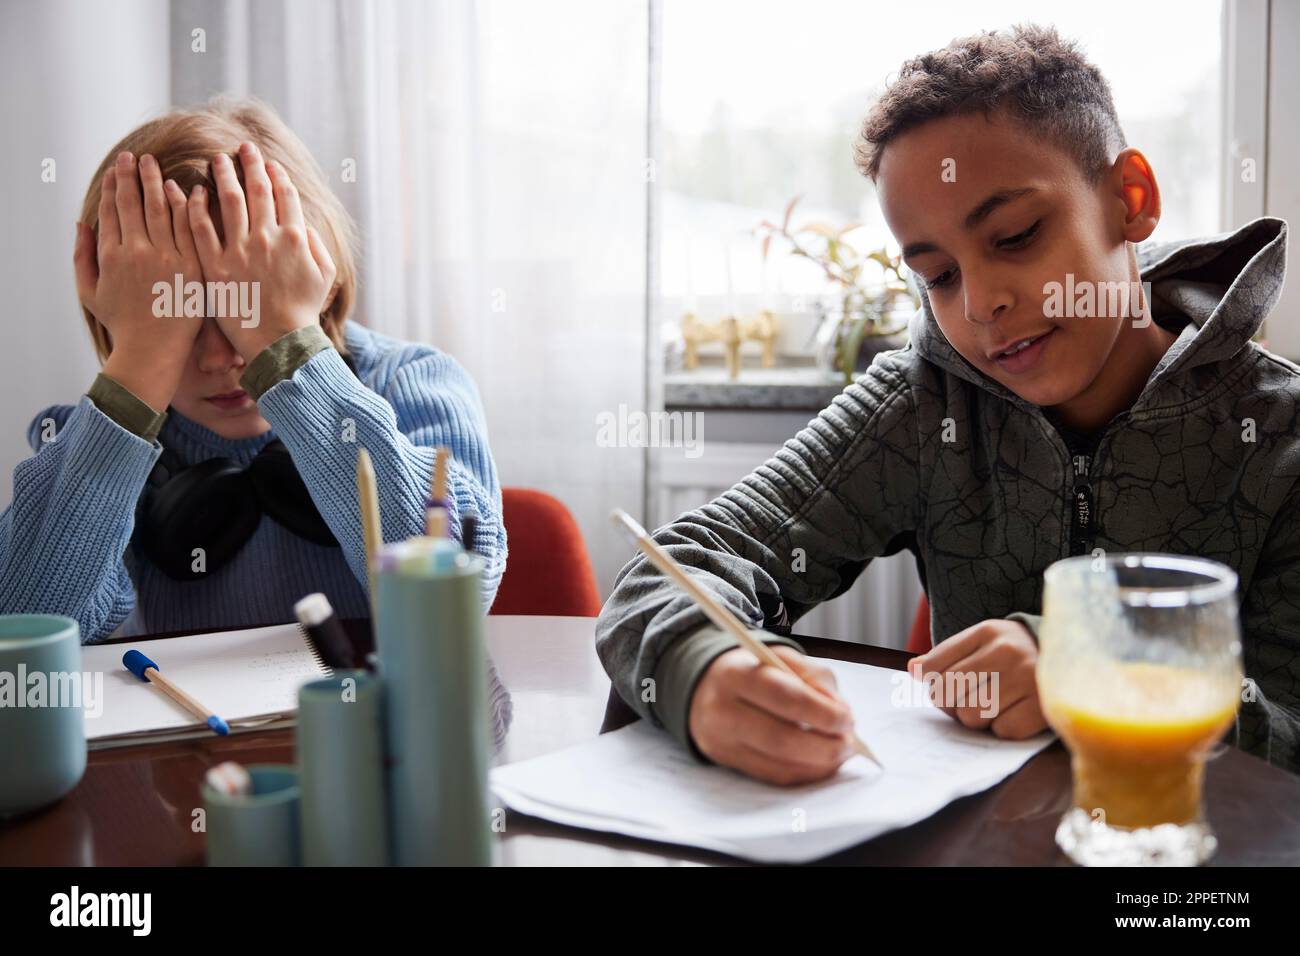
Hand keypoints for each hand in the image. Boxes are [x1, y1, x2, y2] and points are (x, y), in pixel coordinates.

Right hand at [75, 151, 202, 410]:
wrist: (153, 351)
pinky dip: (189, 207)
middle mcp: (140, 252)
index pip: (113, 210)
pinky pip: (192, 229)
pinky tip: (188, 190)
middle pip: (136, 203)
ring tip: (157, 166)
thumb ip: (81, 255)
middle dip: (134, 176)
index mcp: (113, 255)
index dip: (113, 186)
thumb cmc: (122, 324)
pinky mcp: (194, 267)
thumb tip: (80, 223)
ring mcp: (169, 259)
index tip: (116, 169)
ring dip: (159, 184)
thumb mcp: (90, 291)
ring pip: (163, 210)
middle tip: (137, 156)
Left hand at [187, 141, 335, 360]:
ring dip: (222, 175)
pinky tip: (192, 192)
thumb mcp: (324, 277)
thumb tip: (305, 225)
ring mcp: (239, 251)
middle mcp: (267, 238)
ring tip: (216, 160)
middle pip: (257, 190)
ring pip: (228, 201)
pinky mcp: (215, 266)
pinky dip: (194, 206)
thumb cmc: (303, 313)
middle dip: (250, 164)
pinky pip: (200, 228)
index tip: (269, 163)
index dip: (277, 175)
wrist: (279, 343)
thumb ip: (317, 246)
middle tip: (242, 148)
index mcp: (294, 238)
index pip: (285, 195)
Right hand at [688, 645, 855, 784]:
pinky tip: (820, 762)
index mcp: (736, 674)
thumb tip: (840, 712)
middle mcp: (722, 710)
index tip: (847, 719)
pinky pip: (773, 776)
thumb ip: (815, 677)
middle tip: (849, 743)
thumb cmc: (753, 670)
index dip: (822, 713)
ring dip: (819, 764)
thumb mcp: (780, 657)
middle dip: (825, 746)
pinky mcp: (727, 762)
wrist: (705, 687)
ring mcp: (722, 742)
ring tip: (840, 752)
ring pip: (779, 765)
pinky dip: (804, 773)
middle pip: (781, 739)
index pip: (785, 698)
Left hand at [908, 619, 1047, 738]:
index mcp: (988, 632)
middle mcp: (1007, 652)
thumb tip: (912, 671)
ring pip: (971, 716)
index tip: (935, 685)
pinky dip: (1001, 728)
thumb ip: (946, 655)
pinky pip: (1001, 731)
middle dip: (949, 702)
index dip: (929, 682)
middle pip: (949, 692)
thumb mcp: (982, 641)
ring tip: (990, 705)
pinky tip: (1012, 712)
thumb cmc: (1014, 653)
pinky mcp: (1042, 708)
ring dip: (975, 717)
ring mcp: (1028, 679)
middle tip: (963, 699)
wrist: (1069, 658)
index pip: (936, 665)